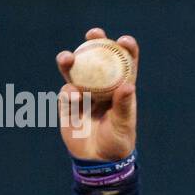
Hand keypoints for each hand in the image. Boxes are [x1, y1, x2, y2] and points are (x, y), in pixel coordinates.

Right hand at [55, 27, 138, 161]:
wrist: (97, 160)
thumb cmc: (117, 141)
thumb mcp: (124, 124)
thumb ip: (124, 106)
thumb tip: (128, 86)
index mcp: (120, 86)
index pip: (124, 62)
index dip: (125, 48)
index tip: (124, 40)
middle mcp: (101, 85)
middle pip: (97, 57)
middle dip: (95, 41)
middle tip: (93, 33)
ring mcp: (83, 92)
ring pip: (75, 70)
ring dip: (69, 60)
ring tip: (67, 58)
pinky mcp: (67, 104)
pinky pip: (66, 93)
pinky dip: (68, 92)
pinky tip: (74, 96)